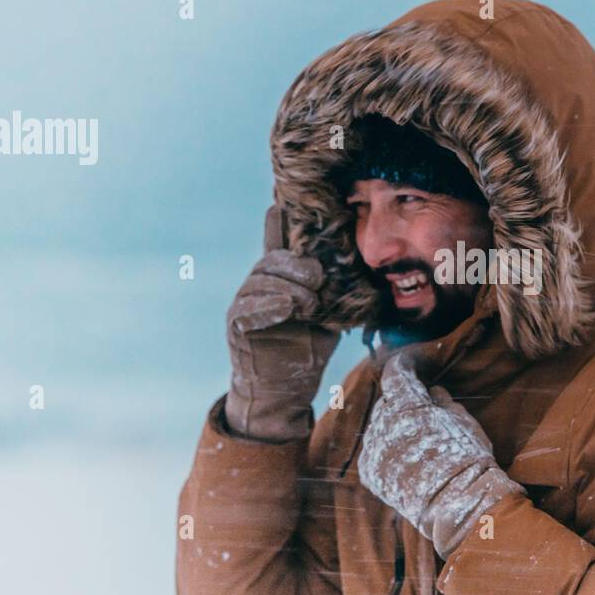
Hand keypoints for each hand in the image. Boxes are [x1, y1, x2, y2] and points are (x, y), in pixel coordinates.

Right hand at [224, 205, 340, 441]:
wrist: (284, 392)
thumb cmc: (307, 350)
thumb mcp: (329, 315)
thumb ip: (335, 292)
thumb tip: (359, 269)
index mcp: (281, 278)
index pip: (278, 243)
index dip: (279, 223)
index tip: (282, 202)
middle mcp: (259, 284)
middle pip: (272, 260)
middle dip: (297, 265)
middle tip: (319, 280)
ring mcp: (244, 303)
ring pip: (261, 280)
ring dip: (288, 287)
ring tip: (308, 303)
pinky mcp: (236, 324)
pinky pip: (247, 307)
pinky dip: (269, 305)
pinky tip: (286, 307)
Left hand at [358, 353, 525, 558]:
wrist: (457, 505)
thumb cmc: (467, 459)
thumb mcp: (463, 421)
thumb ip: (443, 402)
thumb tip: (433, 392)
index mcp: (407, 405)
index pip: (396, 373)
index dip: (403, 364)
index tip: (410, 362)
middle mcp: (383, 424)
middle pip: (388, 402)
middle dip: (402, 402)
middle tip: (424, 411)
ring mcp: (374, 450)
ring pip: (379, 428)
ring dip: (394, 428)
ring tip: (418, 441)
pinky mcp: (371, 473)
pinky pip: (374, 452)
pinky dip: (386, 451)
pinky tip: (406, 459)